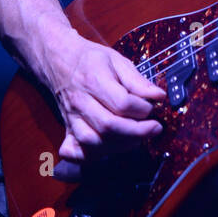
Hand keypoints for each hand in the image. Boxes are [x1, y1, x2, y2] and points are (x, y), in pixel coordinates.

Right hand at [41, 28, 166, 163]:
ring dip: (119, 145)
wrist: (58, 60)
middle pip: (108, 126)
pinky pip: (74, 151)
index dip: (143, 109)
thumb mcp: (117, 60)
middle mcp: (80, 101)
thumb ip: (138, 80)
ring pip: (93, 142)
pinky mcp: (66, 129)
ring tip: (137, 139)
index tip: (153, 107)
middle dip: (137, 132)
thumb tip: (159, 96)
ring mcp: (70, 117)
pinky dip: (90, 156)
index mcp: (93, 80)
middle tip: (154, 128)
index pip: (122, 103)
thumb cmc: (91, 60)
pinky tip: (108, 149)